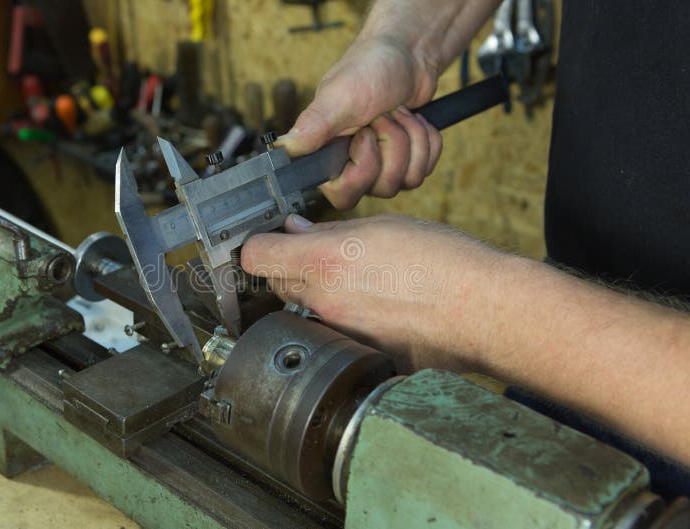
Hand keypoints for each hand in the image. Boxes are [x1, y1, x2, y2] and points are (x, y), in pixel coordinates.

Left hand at [242, 214, 505, 371]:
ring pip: (307, 308)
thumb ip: (330, 233)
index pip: (255, 256)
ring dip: (318, 294)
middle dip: (290, 267)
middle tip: (319, 254)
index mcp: (324, 261)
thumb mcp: (382, 228)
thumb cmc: (442, 262)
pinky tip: (376, 307)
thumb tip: (298, 232)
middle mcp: (323, 301)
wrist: (483, 309)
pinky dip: (344, 320)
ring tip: (359, 281)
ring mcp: (339, 334)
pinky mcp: (357, 355)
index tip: (265, 240)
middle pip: (278, 282)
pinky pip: (335, 333)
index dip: (256, 245)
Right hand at [280, 35, 443, 209]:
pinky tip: (415, 119)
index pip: (344, 195)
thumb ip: (314, 125)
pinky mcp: (406, 162)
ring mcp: (381, 167)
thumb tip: (285, 149)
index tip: (365, 133)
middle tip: (383, 116)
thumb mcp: (340, 95)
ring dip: (411, 139)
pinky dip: (426, 140)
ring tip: (398, 113)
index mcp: (327, 157)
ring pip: (409, 180)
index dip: (363, 168)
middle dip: (392, 145)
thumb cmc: (368, 69)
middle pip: (383, 187)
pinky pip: (425, 169)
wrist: (407, 55)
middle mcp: (352, 167)